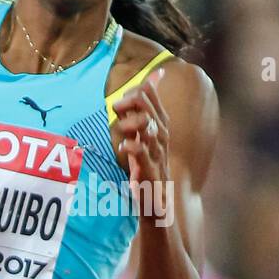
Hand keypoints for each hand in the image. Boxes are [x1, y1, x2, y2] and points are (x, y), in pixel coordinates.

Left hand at [113, 67, 170, 196]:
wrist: (159, 200)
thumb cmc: (148, 164)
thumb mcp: (143, 133)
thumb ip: (140, 109)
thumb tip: (150, 78)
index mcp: (160, 122)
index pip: (148, 91)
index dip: (130, 91)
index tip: (122, 105)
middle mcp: (161, 133)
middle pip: (143, 101)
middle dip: (126, 101)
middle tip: (117, 112)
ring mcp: (156, 150)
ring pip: (145, 123)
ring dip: (127, 122)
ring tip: (121, 131)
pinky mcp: (149, 169)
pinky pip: (140, 150)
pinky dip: (130, 146)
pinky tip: (123, 147)